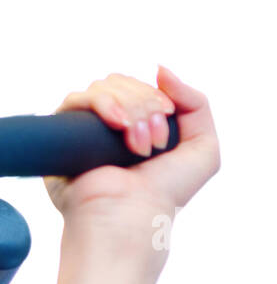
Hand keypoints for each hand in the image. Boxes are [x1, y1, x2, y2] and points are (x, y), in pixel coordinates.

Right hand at [43, 66, 219, 261]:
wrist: (133, 214)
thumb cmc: (168, 190)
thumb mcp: (204, 149)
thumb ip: (196, 103)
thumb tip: (160, 70)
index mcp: (144, 126)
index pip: (145, 88)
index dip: (158, 100)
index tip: (166, 133)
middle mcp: (114, 125)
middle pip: (125, 83)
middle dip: (146, 107)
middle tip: (154, 143)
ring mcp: (89, 128)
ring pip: (104, 87)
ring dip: (130, 110)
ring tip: (137, 144)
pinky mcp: (64, 132)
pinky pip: (77, 98)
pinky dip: (103, 105)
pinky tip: (116, 124)